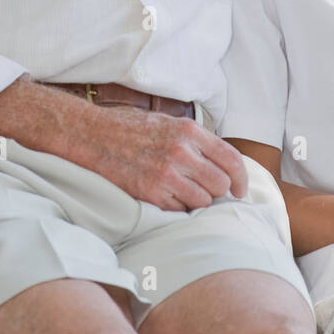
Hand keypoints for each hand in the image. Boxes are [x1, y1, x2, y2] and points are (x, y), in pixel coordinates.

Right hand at [86, 107, 247, 210]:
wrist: (92, 135)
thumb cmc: (130, 128)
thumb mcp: (169, 123)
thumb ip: (196, 141)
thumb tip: (222, 164)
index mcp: (189, 131)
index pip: (231, 159)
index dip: (241, 178)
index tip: (240, 190)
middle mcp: (181, 152)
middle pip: (220, 184)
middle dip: (218, 191)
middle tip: (207, 191)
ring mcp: (166, 174)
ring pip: (202, 200)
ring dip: (197, 201)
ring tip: (183, 191)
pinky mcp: (150, 193)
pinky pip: (179, 210)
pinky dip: (178, 207)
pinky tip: (167, 196)